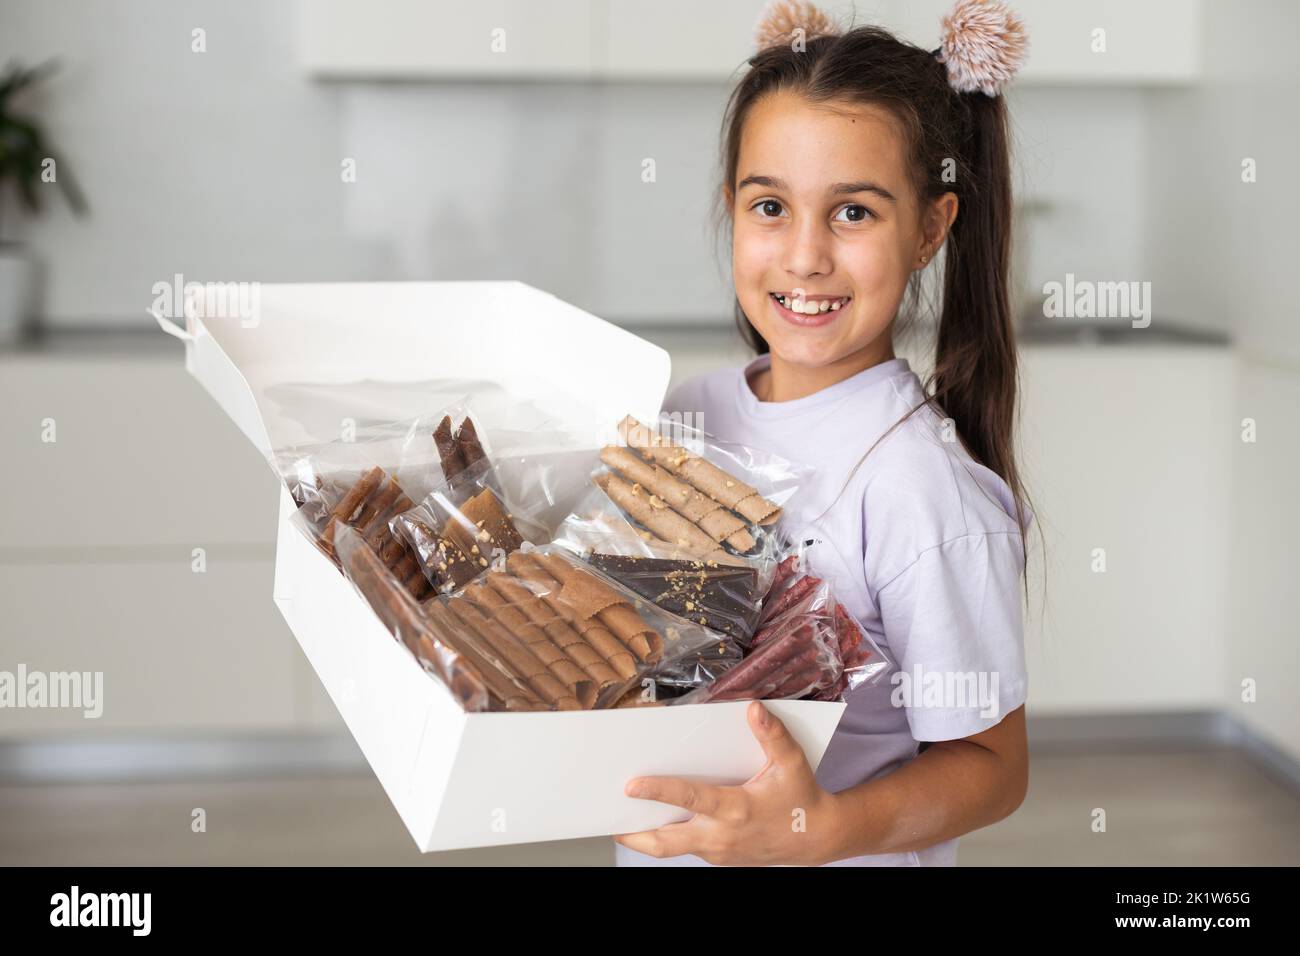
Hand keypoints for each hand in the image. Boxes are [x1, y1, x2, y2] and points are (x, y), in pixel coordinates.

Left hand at [613, 700, 838, 865]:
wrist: (814, 839)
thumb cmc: (800, 797)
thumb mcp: (792, 763)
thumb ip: (773, 736)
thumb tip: (754, 710)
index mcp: (736, 809)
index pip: (690, 800)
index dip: (659, 792)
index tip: (631, 786)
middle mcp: (721, 836)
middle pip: (665, 842)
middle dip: (634, 834)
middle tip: (607, 817)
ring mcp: (717, 851)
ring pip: (671, 848)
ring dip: (646, 835)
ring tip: (620, 815)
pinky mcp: (718, 857)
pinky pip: (685, 847)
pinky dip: (666, 835)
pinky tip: (653, 818)